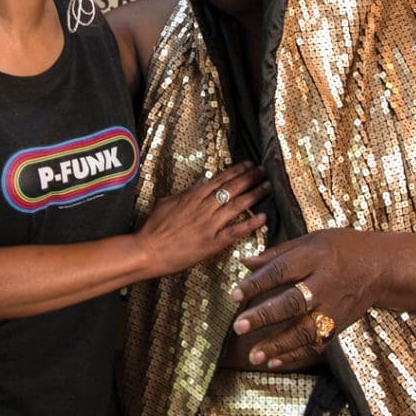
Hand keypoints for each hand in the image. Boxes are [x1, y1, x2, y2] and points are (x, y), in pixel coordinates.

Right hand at [136, 162, 269, 277]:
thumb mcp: (168, 202)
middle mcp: (204, 208)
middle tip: (264, 171)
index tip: (249, 165)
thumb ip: (187, 192)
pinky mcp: (212, 243)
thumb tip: (202, 181)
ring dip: (254, 195)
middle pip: (232, 189)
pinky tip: (263, 217)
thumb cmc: (154, 228)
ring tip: (267, 187)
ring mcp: (209, 225)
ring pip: (237, 206)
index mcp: (193, 196)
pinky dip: (250, 224)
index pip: (220, 179)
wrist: (148, 251)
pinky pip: (235, 232)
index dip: (236, 171)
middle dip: (250, 178)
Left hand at [229, 228, 388, 368]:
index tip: (235, 294)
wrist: (383, 267)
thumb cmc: (344, 248)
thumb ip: (278, 254)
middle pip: (293, 302)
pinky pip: (317, 345)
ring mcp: (334, 308)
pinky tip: (274, 361)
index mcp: (316, 258)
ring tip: (254, 355)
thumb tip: (245, 262)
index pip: (282, 271)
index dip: (257, 283)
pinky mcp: (339, 325)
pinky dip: (295, 355)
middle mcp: (326, 284)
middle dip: (264, 316)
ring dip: (278, 345)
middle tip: (239, 326)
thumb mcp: (312, 240)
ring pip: (305, 331)